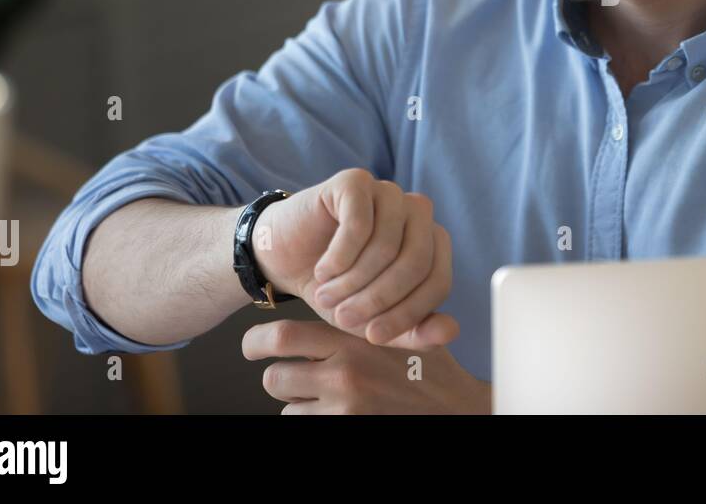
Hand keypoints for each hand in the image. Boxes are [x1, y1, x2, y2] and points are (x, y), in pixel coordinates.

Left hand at [242, 318, 490, 413]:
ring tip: (317, 393)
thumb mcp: (415, 332)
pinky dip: (311, 418)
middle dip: (275, 375)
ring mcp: (342, 409)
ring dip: (297, 401)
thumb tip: (371, 275)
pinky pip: (304, 424)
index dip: (256, 341)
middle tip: (280, 372)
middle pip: (274, 377)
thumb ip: (391, 309)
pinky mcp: (345, 429)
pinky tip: (331, 411)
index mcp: (353, 340)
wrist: (455, 412)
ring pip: (288, 406)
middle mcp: (343, 376)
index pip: (283, 337)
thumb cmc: (434, 370)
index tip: (251, 345)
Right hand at [252, 169, 457, 348]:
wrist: (286, 259)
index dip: (408, 314)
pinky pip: (359, 225)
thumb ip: (413, 331)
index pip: (438, 281)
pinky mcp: (356, 181)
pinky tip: (323, 271)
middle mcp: (417, 212)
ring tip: (327, 296)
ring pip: (387, 245)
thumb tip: (452, 332)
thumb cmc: (337, 288)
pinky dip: (339, 257)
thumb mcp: (374, 320)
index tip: (374, 336)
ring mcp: (388, 192)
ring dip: (353, 281)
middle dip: (378, 298)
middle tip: (343, 318)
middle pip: (416, 262)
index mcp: (432, 242)